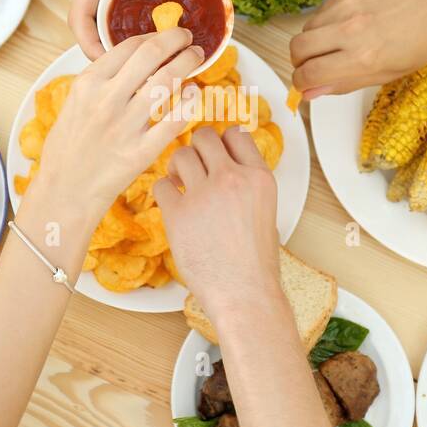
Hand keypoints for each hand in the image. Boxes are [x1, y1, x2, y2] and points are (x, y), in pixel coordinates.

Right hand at [31, 28, 202, 226]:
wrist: (65, 192)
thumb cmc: (68, 148)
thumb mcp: (75, 104)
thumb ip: (101, 81)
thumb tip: (133, 61)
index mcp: (88, 83)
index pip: (129, 46)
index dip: (155, 35)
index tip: (166, 35)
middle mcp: (106, 99)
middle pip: (152, 53)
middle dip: (176, 39)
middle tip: (188, 39)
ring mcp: (125, 125)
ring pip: (168, 81)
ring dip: (188, 63)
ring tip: (196, 58)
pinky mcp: (141, 151)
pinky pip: (175, 120)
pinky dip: (189, 101)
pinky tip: (194, 93)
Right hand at [70, 0, 163, 58]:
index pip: (80, 23)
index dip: (94, 49)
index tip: (119, 65)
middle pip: (89, 31)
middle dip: (111, 53)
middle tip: (143, 70)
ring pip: (97, 23)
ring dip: (117, 40)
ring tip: (148, 58)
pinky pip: (107, 10)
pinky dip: (123, 23)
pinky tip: (150, 32)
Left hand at [154, 127, 280, 313]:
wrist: (244, 293)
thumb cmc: (256, 262)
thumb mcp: (266, 211)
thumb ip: (247, 185)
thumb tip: (227, 169)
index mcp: (259, 177)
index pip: (236, 134)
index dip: (223, 141)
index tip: (216, 152)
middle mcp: (232, 179)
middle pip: (205, 136)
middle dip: (197, 148)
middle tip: (194, 165)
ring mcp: (204, 195)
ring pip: (180, 155)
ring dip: (177, 165)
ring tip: (179, 181)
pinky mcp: (178, 214)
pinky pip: (160, 185)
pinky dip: (163, 192)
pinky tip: (172, 204)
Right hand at [290, 0, 426, 96]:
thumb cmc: (425, 39)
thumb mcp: (389, 74)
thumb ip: (345, 83)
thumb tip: (312, 91)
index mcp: (363, 58)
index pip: (309, 74)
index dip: (300, 83)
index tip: (304, 85)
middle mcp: (350, 30)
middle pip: (297, 49)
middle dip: (299, 63)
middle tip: (313, 67)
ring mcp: (347, 6)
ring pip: (306, 29)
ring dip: (312, 42)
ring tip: (334, 46)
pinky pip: (321, 11)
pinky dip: (325, 23)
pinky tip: (346, 27)